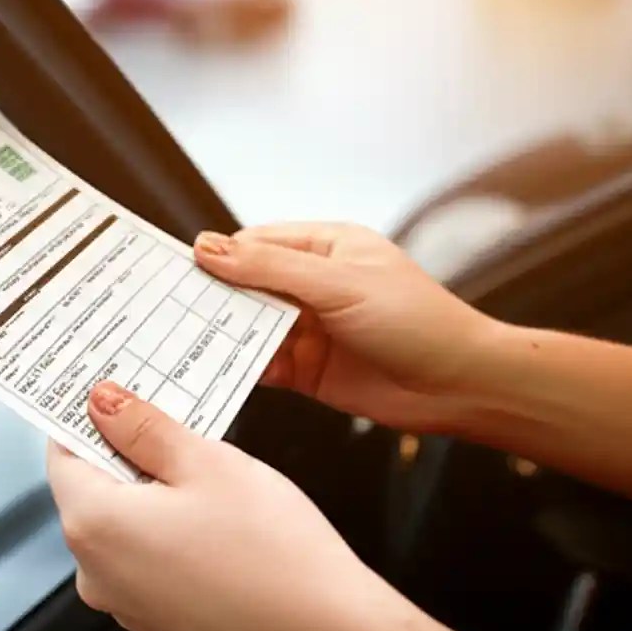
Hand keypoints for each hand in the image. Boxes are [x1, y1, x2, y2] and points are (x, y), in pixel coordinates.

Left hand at [47, 381, 478, 630]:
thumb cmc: (276, 556)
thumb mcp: (207, 462)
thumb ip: (144, 427)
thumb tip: (103, 402)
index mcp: (94, 525)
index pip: (61, 451)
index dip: (86, 415)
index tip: (112, 390)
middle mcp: (96, 571)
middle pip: (92, 487)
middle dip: (128, 451)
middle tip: (176, 423)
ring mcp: (124, 601)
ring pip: (122, 521)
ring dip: (152, 490)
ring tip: (206, 473)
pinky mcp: (155, 617)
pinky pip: (145, 556)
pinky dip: (167, 529)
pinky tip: (214, 518)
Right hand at [193, 223, 496, 432]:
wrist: (460, 387)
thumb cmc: (418, 322)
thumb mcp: (338, 284)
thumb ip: (270, 269)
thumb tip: (210, 247)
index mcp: (327, 247)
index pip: (257, 243)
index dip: (220, 255)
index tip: (180, 269)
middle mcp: (314, 285)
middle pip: (248, 285)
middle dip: (216, 296)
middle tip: (171, 306)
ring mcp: (310, 328)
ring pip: (251, 325)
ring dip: (224, 333)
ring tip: (184, 340)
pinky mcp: (308, 369)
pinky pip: (262, 363)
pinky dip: (240, 366)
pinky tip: (217, 369)